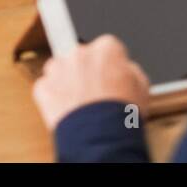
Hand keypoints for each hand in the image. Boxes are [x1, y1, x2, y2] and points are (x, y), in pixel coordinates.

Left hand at [32, 35, 149, 130]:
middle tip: (95, 93)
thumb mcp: (142, 87)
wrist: (101, 138)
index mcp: (106, 49)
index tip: (109, 77)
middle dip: (85, 71)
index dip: (109, 65)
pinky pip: (46, 87)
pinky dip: (52, 97)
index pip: (106, 48)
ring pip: (59, 69)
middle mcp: (80, 53)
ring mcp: (58, 69)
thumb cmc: (123, 115)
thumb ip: (130, 70)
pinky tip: (66, 110)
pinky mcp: (43, 87)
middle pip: (81, 57)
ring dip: (66, 81)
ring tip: (79, 103)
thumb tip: (125, 69)